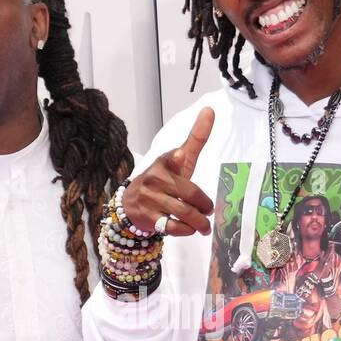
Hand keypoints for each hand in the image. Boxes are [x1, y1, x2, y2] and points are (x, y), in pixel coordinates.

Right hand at [122, 106, 215, 236]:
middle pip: (189, 193)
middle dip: (204, 205)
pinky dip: (185, 230)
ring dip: (198, 221)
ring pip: (183, 212)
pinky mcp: (147, 216)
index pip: (177, 155)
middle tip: (209, 211)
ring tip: (204, 226)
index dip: (181, 153)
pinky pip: (172, 226)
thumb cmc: (163, 180)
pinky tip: (189, 229)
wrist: (131, 203)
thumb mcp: (179, 160)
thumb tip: (210, 110)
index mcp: (166, 162)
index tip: (187, 145)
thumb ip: (195, 140)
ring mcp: (150, 198)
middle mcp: (156, 177)